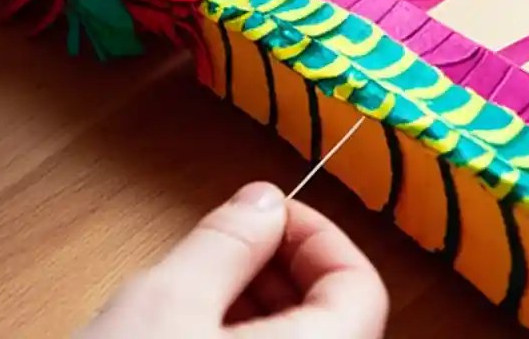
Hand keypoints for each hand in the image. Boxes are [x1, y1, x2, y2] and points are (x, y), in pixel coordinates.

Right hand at [77, 182, 387, 338]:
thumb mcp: (168, 301)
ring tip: (198, 289)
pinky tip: (188, 338)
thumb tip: (262, 203)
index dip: (317, 236)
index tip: (268, 213)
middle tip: (229, 243)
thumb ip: (227, 241)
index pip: (361, 285)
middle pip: (334, 321)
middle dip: (283, 270)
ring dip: (261, 310)